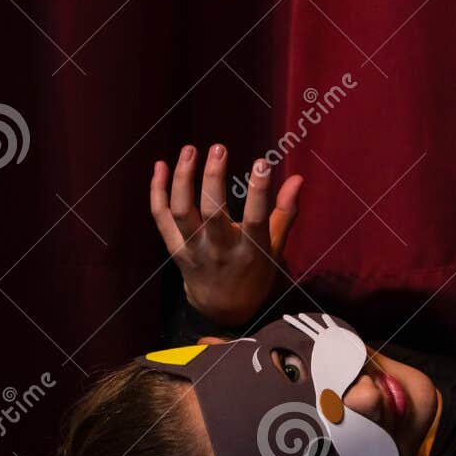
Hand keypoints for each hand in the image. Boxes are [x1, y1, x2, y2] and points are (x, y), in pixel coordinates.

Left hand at [149, 144, 303, 328]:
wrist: (223, 308)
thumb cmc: (255, 271)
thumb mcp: (275, 247)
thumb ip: (285, 212)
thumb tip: (298, 178)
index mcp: (250, 251)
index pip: (255, 219)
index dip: (259, 191)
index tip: (262, 162)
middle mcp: (220, 250)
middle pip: (212, 213)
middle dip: (213, 178)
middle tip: (219, 148)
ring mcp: (194, 250)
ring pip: (182, 212)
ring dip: (182, 179)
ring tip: (190, 150)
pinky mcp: (175, 248)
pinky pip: (161, 217)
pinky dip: (157, 191)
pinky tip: (160, 164)